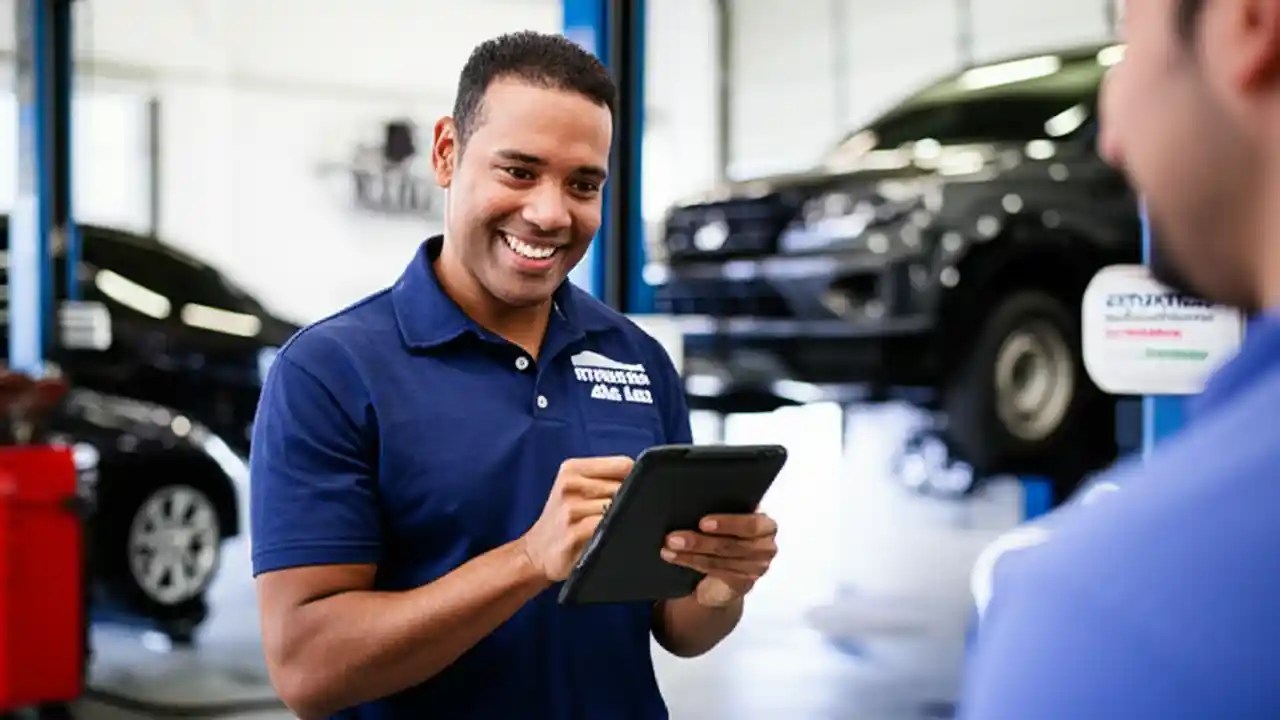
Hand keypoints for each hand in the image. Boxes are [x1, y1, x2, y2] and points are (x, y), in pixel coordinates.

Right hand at [518, 456, 632, 582]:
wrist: (536, 552)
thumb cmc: (563, 518)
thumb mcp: (575, 489)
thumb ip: (604, 479)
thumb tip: (643, 477)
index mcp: (572, 469)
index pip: (622, 464)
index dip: (637, 478)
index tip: (639, 491)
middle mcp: (569, 485)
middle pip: (623, 486)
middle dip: (633, 500)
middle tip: (629, 513)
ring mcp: (571, 510)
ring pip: (617, 507)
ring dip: (625, 518)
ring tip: (618, 526)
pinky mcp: (574, 533)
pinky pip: (607, 527)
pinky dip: (616, 532)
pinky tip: (613, 537)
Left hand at [661, 513, 777, 607]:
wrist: (725, 572)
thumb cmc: (724, 535)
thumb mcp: (725, 522)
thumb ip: (719, 510)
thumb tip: (688, 501)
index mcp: (765, 524)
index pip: (751, 524)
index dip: (727, 523)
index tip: (702, 522)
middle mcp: (765, 546)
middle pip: (732, 544)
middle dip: (700, 541)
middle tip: (673, 537)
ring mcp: (756, 568)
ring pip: (720, 559)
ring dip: (690, 553)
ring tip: (669, 547)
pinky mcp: (743, 584)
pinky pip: (717, 573)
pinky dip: (692, 563)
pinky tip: (675, 558)